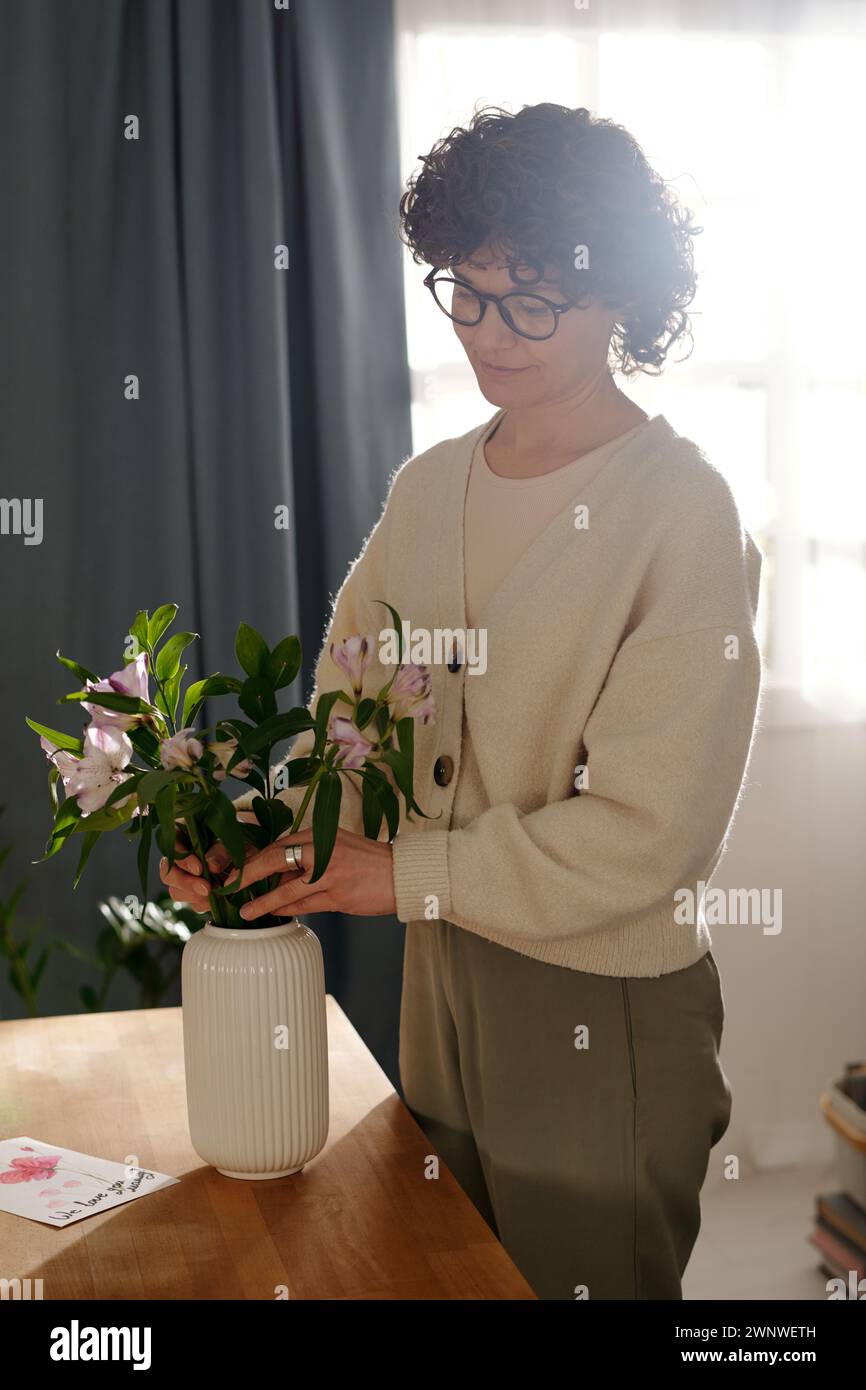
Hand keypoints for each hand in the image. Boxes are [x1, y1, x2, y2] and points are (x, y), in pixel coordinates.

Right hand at [158, 813, 257, 907]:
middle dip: (185, 883)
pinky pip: (192, 903)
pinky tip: (220, 899)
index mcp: (184, 836)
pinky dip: (205, 904)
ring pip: (176, 891)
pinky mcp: (195, 894)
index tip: (199, 869)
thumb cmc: (241, 842)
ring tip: (217, 892)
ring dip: (195, 896)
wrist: (251, 858)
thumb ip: (221, 851)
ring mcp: (185, 877)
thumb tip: (210, 865)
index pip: (171, 845)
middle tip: (206, 888)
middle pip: (167, 873)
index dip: (182, 860)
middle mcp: (180, 858)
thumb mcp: (234, 843)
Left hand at [229, 827, 396, 920]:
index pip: (278, 845)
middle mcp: (322, 851)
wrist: (401, 873)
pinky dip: (288, 910)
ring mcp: (330, 874)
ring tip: (246, 911)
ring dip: (263, 902)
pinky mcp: (338, 897)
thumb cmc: (369, 861)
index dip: (254, 859)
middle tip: (228, 886)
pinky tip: (275, 914)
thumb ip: (310, 856)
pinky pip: (305, 905)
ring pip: (286, 890)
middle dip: (248, 875)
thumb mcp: (338, 846)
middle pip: (275, 860)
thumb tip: (278, 875)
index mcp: (320, 835)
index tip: (236, 869)